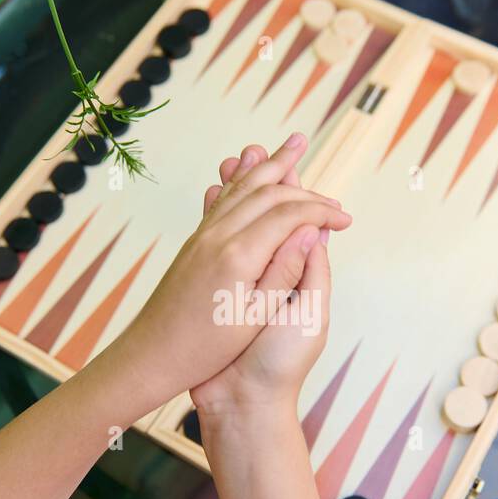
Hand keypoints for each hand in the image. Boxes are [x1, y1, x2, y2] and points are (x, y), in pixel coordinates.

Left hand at [112, 133, 349, 410]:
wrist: (153, 353)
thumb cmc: (207, 347)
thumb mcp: (256, 316)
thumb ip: (285, 271)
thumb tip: (309, 234)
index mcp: (239, 255)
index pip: (289, 215)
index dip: (321, 213)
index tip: (344, 221)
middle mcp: (219, 235)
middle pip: (267, 192)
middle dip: (302, 183)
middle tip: (332, 188)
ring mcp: (203, 235)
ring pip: (243, 187)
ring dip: (270, 165)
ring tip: (292, 146)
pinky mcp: (194, 241)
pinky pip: (223, 198)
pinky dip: (243, 179)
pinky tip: (248, 169)